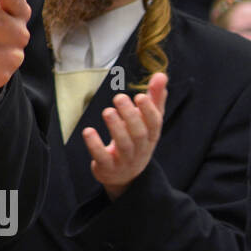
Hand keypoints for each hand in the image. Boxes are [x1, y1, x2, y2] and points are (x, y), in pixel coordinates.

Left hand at [84, 73, 167, 199]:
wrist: (127, 176)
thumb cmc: (138, 140)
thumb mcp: (147, 122)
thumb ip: (155, 99)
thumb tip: (162, 74)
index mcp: (151, 136)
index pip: (154, 124)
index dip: (149, 111)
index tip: (140, 96)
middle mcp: (141, 149)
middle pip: (139, 134)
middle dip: (130, 116)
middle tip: (118, 98)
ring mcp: (125, 160)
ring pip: (123, 145)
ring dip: (115, 127)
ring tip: (107, 111)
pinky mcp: (108, 168)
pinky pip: (103, 158)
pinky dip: (95, 145)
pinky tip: (88, 131)